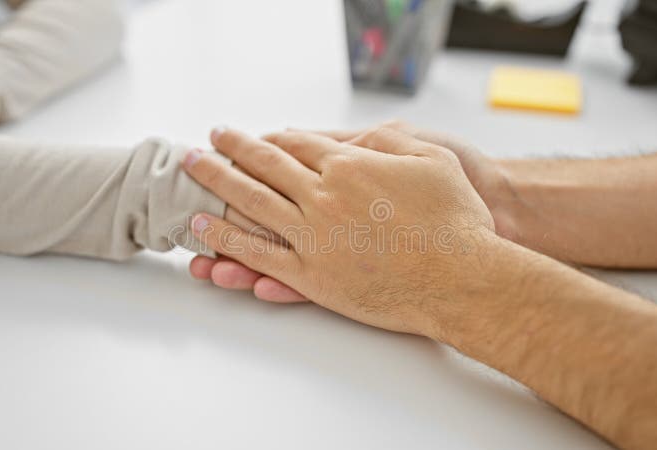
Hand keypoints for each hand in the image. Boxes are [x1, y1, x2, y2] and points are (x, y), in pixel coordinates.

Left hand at [184, 126, 495, 335]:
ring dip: (217, 186)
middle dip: (231, 150)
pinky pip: (260, 256)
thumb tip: (355, 139)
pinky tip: (206, 231)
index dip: (271, 138)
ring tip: (192, 173)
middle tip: (207, 141)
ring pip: (252, 207)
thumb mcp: (431, 159)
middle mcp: (324, 198)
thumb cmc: (456, 221)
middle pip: (265, 168)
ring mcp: (315, 239)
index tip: (253, 135)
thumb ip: (388, 143)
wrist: (463, 280)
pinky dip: (229, 241)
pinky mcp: (314, 278)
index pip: (297, 145)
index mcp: (350, 166)